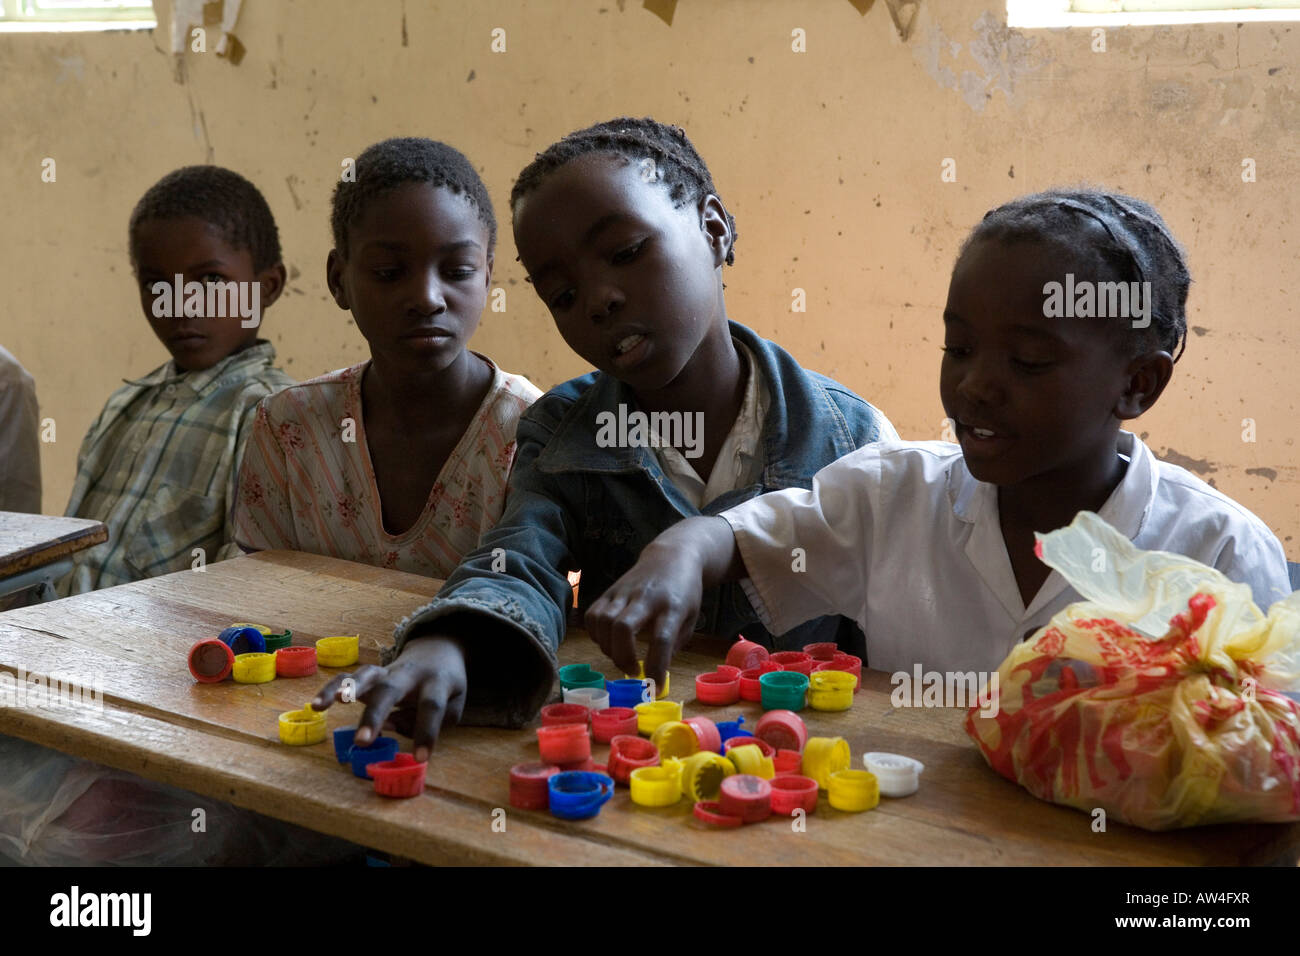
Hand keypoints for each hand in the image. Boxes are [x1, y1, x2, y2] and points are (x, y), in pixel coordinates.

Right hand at [312, 634, 466, 760]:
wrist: (437, 650)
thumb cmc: (445, 686)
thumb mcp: (453, 703)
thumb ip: (432, 720)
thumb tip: (390, 727)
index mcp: (436, 682)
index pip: (432, 707)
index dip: (426, 732)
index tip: (420, 758)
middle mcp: (408, 674)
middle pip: (390, 690)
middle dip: (374, 715)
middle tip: (362, 742)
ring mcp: (386, 670)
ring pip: (364, 675)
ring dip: (344, 690)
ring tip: (323, 705)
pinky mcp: (370, 672)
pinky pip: (348, 677)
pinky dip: (331, 688)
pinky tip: (315, 705)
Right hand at [585, 539, 704, 689]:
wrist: (671, 555)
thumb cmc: (685, 591)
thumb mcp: (691, 617)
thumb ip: (675, 643)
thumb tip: (655, 670)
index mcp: (672, 606)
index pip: (661, 639)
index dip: (656, 666)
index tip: (654, 685)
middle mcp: (645, 597)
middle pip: (623, 627)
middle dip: (622, 656)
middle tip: (632, 669)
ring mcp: (624, 592)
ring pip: (603, 621)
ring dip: (608, 647)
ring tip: (621, 656)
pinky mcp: (609, 590)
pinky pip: (592, 615)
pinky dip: (596, 634)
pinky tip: (609, 641)